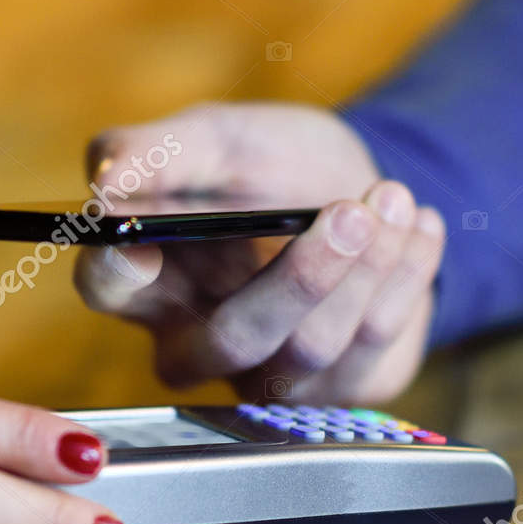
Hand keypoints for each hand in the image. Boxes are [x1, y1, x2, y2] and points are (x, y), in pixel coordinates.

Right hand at [74, 102, 445, 403]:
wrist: (357, 185)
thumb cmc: (267, 165)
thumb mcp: (215, 138)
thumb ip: (155, 150)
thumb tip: (105, 180)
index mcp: (147, 278)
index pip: (108, 291)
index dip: (120, 275)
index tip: (143, 246)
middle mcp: (195, 341)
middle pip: (230, 340)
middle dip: (299, 279)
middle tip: (350, 212)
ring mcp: (264, 373)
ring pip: (308, 347)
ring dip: (363, 268)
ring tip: (392, 199)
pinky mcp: (336, 385)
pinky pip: (371, 348)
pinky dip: (404, 277)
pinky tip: (417, 226)